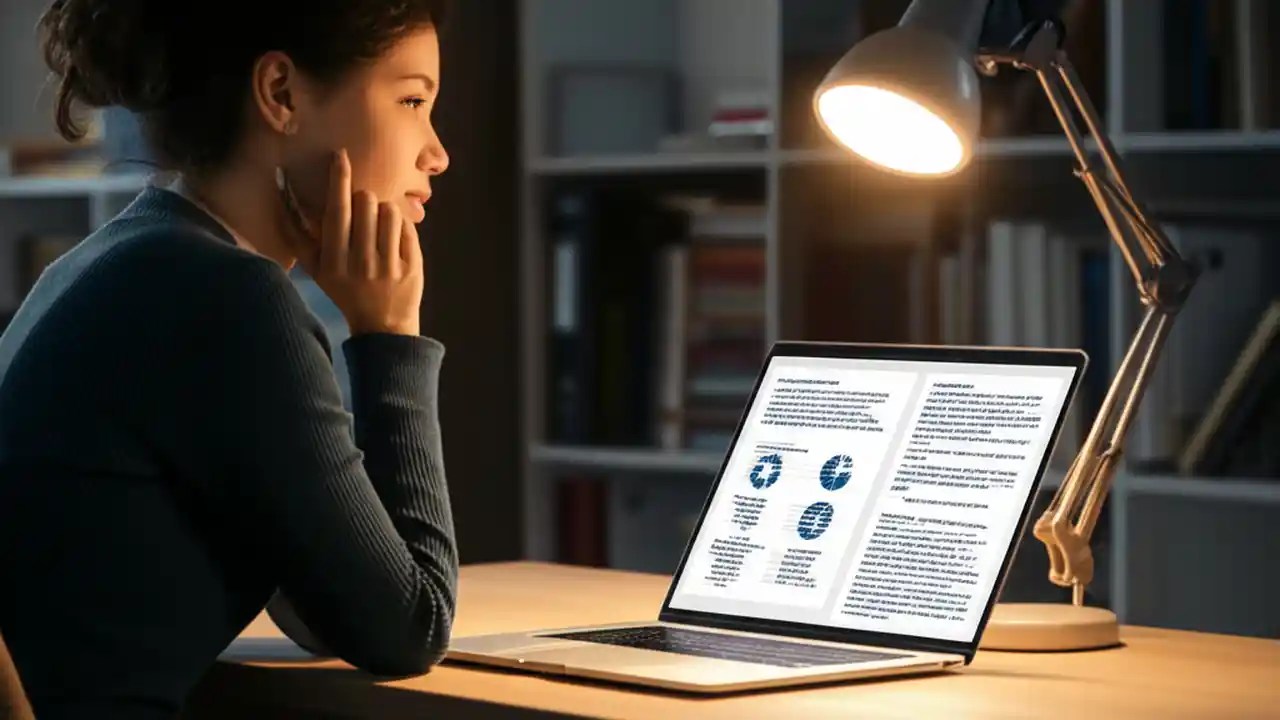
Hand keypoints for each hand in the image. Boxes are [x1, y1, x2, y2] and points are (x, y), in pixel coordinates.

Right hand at [287, 149, 423, 336]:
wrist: (383, 325)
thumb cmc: (345, 289)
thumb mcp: (316, 269)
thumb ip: (296, 234)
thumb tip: (279, 189)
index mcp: (334, 261)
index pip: (337, 210)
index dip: (339, 179)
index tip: (341, 156)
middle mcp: (361, 262)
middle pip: (366, 203)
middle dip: (364, 200)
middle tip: (363, 216)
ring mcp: (389, 265)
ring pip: (389, 210)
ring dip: (384, 212)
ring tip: (379, 230)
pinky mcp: (412, 266)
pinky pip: (408, 227)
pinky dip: (401, 228)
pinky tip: (394, 243)